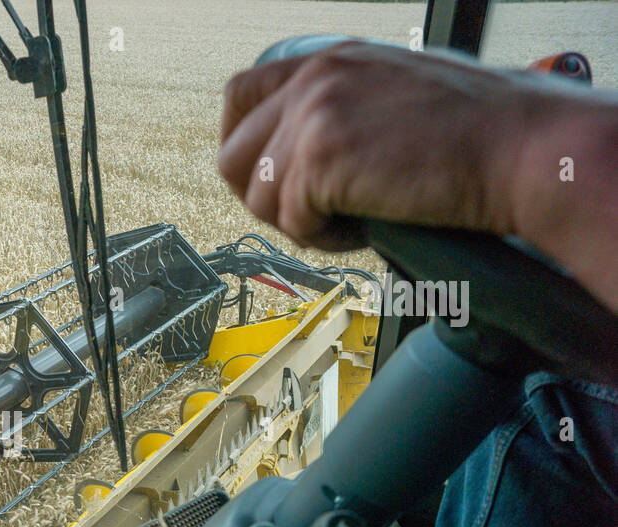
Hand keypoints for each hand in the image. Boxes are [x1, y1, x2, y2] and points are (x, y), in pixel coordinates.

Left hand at [218, 42, 538, 249]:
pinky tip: (364, 229)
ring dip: (298, 224)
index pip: (240, 95)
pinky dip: (325, 239)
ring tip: (349, 222)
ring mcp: (313, 118)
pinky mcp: (321, 162)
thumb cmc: (477, 131)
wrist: (521, 148)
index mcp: (328, 60)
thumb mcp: (393, 92)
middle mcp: (314, 81)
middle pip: (231, 156)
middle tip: (304, 216)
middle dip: (258, 197)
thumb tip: (297, 157)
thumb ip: (340, 109)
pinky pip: (291, 222)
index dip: (242, 145)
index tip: (261, 179)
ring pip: (257, 197)